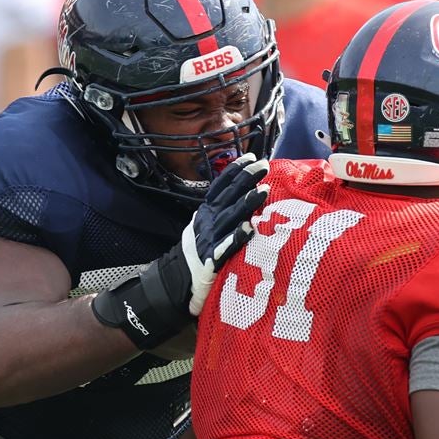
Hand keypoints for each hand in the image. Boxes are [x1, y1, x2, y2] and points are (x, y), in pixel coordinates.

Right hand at [182, 153, 270, 313]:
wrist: (175, 281)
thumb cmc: (200, 253)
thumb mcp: (208, 227)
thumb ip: (224, 212)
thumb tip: (245, 194)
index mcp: (206, 212)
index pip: (220, 186)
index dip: (234, 171)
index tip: (250, 157)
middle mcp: (207, 222)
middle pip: (227, 196)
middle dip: (245, 179)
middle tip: (263, 165)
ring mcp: (209, 240)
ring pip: (228, 218)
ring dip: (245, 204)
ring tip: (263, 192)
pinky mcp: (212, 260)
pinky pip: (225, 247)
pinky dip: (235, 238)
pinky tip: (249, 229)